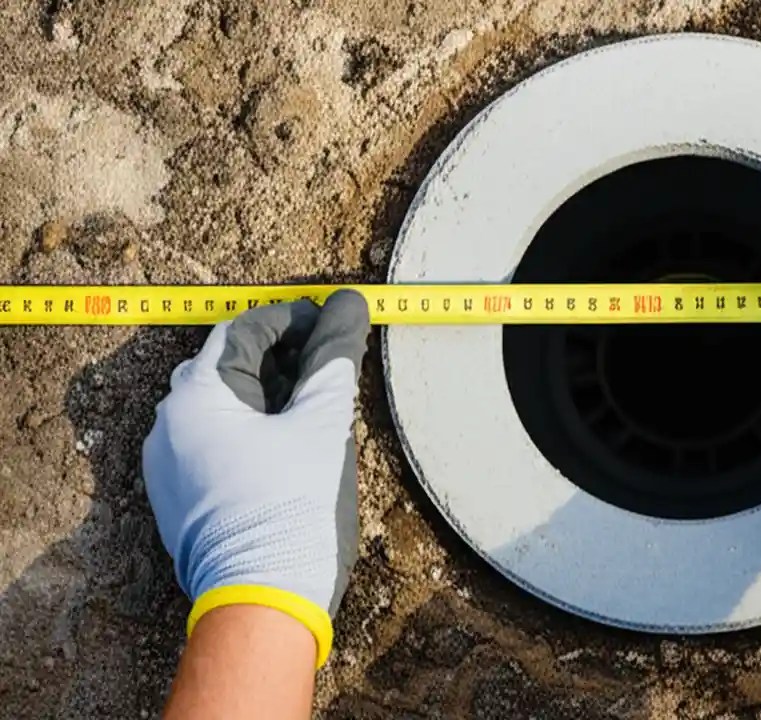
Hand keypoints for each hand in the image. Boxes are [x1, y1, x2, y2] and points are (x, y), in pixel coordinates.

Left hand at [143, 290, 369, 666]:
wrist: (264, 604)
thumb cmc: (293, 510)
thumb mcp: (322, 423)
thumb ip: (333, 356)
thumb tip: (348, 305)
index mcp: (198, 396)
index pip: (246, 330)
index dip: (294, 319)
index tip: (333, 323)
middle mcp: (170, 423)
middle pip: (229, 365)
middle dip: (282, 356)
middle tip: (330, 361)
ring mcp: (169, 463)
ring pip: (223, 405)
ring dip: (268, 393)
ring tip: (316, 403)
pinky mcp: (180, 496)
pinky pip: (215, 441)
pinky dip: (252, 428)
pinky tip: (290, 442)